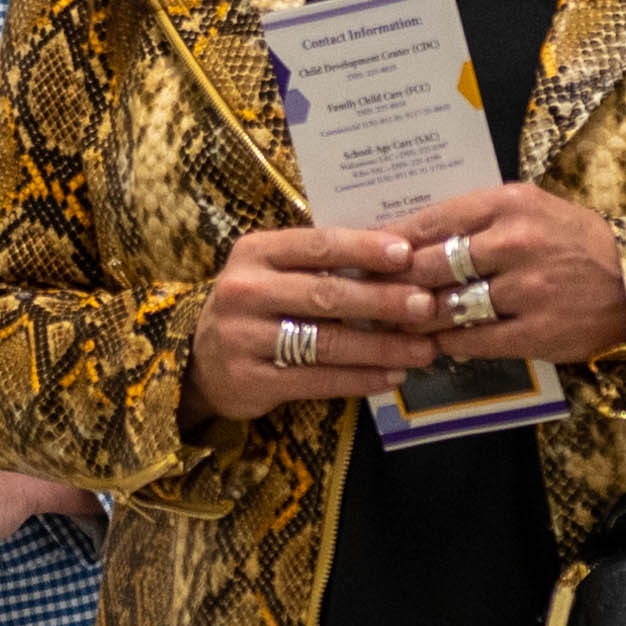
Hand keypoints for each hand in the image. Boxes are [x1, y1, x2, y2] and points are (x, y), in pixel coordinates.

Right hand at [183, 224, 449, 421]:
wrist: (199, 360)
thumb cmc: (257, 305)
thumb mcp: (275, 271)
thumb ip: (322, 263)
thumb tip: (400, 257)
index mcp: (255, 252)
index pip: (317, 245)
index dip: (364, 248)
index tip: (407, 253)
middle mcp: (244, 291)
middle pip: (326, 295)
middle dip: (382, 301)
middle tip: (426, 306)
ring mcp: (242, 337)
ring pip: (325, 342)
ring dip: (380, 347)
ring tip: (422, 350)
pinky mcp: (249, 380)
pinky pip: (316, 380)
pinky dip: (358, 379)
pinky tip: (390, 377)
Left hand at [374, 183, 625, 365]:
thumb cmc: (575, 240)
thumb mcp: (530, 209)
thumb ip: (477, 218)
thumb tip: (410, 237)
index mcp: (509, 203)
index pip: (430, 221)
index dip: (389, 243)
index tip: (364, 256)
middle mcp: (514, 242)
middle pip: (429, 265)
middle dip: (393, 284)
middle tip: (368, 296)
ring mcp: (526, 289)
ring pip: (445, 306)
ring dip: (414, 318)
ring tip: (393, 323)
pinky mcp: (535, 331)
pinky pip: (472, 341)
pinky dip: (447, 343)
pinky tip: (435, 343)